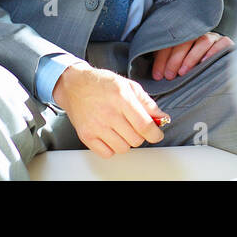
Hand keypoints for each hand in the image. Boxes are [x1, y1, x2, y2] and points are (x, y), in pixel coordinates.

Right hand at [53, 64, 167, 157]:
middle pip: (136, 139)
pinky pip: (107, 153)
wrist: (74, 85)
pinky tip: (111, 135)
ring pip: (123, 148)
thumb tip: (161, 117)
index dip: (155, 134)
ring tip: (122, 130)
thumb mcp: (129, 85)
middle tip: (136, 126)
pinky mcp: (86, 136)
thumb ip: (147, 102)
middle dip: (141, 135)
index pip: (144, 125)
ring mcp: (96, 126)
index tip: (157, 134)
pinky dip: (112, 148)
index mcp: (122, 98)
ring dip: (127, 142)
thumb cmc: (102, 83)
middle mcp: (109, 113)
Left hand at [150, 31, 233, 80]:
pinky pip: (223, 43)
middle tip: (169, 76)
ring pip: (203, 41)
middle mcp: (199, 34)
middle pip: (186, 41)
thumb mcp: (177, 68)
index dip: (162, 58)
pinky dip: (214, 51)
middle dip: (175, 59)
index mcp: (184, 36)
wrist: (219, 75)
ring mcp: (214, 37)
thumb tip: (154, 74)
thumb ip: (167, 66)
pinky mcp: (227, 43)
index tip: (157, 75)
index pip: (170, 42)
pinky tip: (205, 62)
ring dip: (191, 56)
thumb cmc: (192, 72)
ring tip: (183, 72)